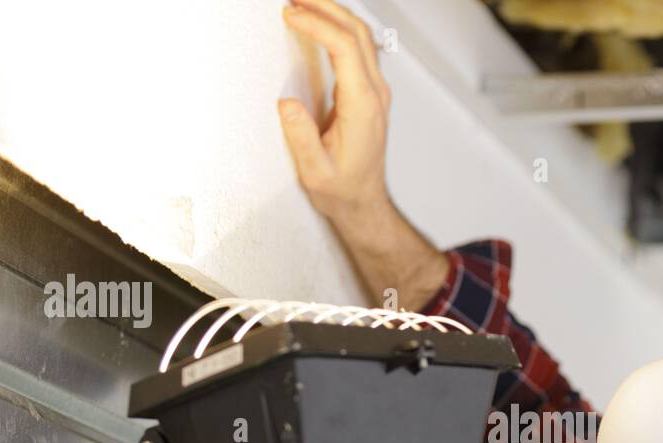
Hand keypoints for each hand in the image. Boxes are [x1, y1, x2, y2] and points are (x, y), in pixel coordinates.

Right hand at [278, 0, 391, 222]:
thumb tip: (286, 103)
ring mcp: (376, 91)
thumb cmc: (342, 190)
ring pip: (361, 36)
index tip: (290, 14)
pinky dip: (337, 28)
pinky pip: (358, 48)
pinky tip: (317, 23)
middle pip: (357, 31)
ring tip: (302, 2)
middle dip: (325, 6)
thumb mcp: (315, 172)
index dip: (317, 25)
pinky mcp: (370, 92)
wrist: (364, 203)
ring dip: (332, 12)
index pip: (345, 48)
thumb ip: (302, 138)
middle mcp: (375, 94)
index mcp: (363, 107)